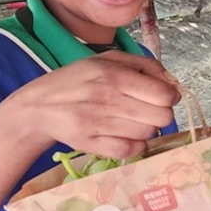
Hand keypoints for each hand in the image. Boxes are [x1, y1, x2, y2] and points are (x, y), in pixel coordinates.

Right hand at [0, 50, 181, 158]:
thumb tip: (171, 82)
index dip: (170, 96)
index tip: (164, 96)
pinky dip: (135, 145)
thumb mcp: (107, 59)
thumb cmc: (78, 79)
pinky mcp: (92, 144)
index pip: (163, 94)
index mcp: (113, 75)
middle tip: (149, 110)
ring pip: (148, 134)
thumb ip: (143, 65)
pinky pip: (130, 151)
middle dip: (161, 113)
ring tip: (133, 121)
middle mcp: (108, 99)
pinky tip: (127, 135)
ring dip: (147, 128)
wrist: (39, 106)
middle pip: (161, 117)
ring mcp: (99, 124)